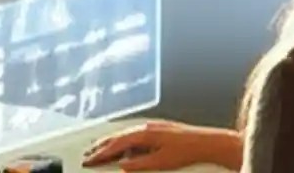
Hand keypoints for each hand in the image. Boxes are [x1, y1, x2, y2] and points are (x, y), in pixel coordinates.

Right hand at [82, 120, 240, 170]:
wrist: (206, 142)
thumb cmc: (186, 151)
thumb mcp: (159, 162)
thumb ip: (138, 164)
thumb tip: (122, 166)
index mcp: (144, 134)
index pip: (116, 144)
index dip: (100, 154)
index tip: (88, 161)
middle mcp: (147, 127)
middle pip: (118, 137)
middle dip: (101, 146)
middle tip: (87, 155)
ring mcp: (153, 126)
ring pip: (126, 134)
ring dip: (111, 142)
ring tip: (99, 150)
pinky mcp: (160, 128)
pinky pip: (135, 133)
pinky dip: (124, 140)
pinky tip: (123, 147)